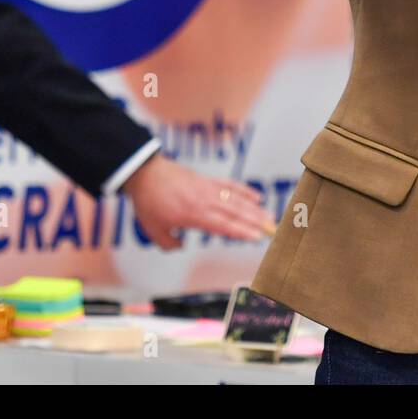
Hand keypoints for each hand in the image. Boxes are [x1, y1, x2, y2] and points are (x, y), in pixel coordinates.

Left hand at [121, 155, 273, 249]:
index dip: (241, 232)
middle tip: (272, 229)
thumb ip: (168, 243)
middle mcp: (204, 201)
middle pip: (235, 212)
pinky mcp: (207, 180)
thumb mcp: (153, 230)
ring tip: (270, 216)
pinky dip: (244, 190)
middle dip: (255, 221)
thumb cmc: (149, 202)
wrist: (144, 173)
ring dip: (254, 208)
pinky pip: (229, 185)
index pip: (222, 225)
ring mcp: (207, 188)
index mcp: (193, 214)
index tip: (256, 237)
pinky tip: (257, 197)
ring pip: (236, 199)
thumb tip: (180, 245)